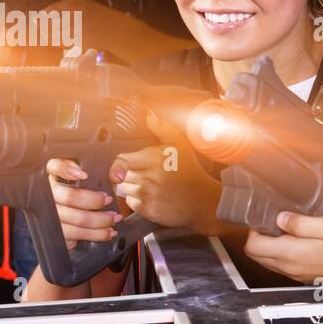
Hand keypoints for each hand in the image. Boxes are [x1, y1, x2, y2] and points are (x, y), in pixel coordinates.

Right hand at [46, 158, 121, 249]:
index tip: (84, 175)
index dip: (66, 169)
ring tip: (114, 218)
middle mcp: (48, 194)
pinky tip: (108, 231)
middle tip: (108, 200)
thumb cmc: (90, 189)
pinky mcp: (57, 232)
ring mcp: (50, 214)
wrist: (76, 214)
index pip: (54, 166)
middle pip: (70, 197)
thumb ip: (112, 168)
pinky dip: (97, 234)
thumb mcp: (100, 174)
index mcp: (55, 174)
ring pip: (77, 218)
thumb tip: (117, 175)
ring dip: (101, 220)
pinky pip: (78, 234)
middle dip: (94, 201)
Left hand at [112, 110, 222, 230]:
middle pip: (121, 176)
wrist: (203, 201)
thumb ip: (162, 128)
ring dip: (132, 188)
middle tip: (142, 174)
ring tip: (149, 185)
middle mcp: (150, 178)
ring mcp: (149, 195)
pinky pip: (132, 203)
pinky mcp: (149, 210)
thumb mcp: (180, 145)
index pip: (122, 161)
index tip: (120, 168)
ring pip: (124, 190)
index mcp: (155, 159)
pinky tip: (152, 196)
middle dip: (127, 175)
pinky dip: (137, 201)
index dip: (119, 164)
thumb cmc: (191, 171)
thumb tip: (149, 114)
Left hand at [244, 212, 322, 290]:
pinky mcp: (306, 276)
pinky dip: (282, 253)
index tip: (266, 216)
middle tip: (276, 220)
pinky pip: (283, 265)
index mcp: (292, 254)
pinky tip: (300, 240)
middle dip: (259, 237)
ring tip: (289, 228)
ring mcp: (298, 274)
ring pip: (269, 261)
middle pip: (257, 256)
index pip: (253, 247)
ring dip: (270, 246)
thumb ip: (300, 223)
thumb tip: (279, 218)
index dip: (254, 230)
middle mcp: (291, 268)